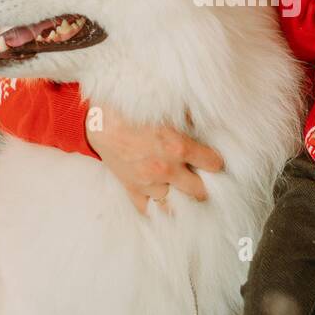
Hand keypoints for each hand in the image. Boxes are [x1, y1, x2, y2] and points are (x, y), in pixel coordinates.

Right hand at [85, 103, 223, 214]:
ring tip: (184, 193)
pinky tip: (161, 202)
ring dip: (180, 199)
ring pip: (174, 205)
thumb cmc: (133, 108)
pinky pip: (147, 209)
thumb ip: (189, 118)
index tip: (214, 161)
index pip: (212, 164)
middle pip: (199, 192)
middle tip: (203, 180)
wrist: (99, 120)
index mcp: (179, 147)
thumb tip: (207, 122)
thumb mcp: (167, 105)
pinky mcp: (131, 188)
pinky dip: (155, 207)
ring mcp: (148, 183)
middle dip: (204, 185)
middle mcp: (166, 170)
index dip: (215, 161)